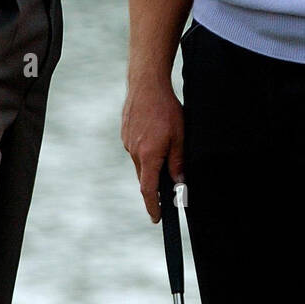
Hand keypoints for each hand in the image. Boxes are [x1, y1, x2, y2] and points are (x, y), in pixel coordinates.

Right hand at [121, 81, 185, 222]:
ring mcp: (127, 142)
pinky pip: (135, 149)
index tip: (157, 218)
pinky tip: (154, 137)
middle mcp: (134, 152)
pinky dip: (145, 151)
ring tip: (164, 151)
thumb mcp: (179, 137)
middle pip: (144, 178)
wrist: (146, 84)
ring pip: (140, 163)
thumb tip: (179, 183)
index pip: (148, 190)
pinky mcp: (125, 133)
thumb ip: (178, 162)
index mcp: (148, 156)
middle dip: (154, 186)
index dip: (153, 206)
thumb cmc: (166, 109)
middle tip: (166, 191)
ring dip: (151, 165)